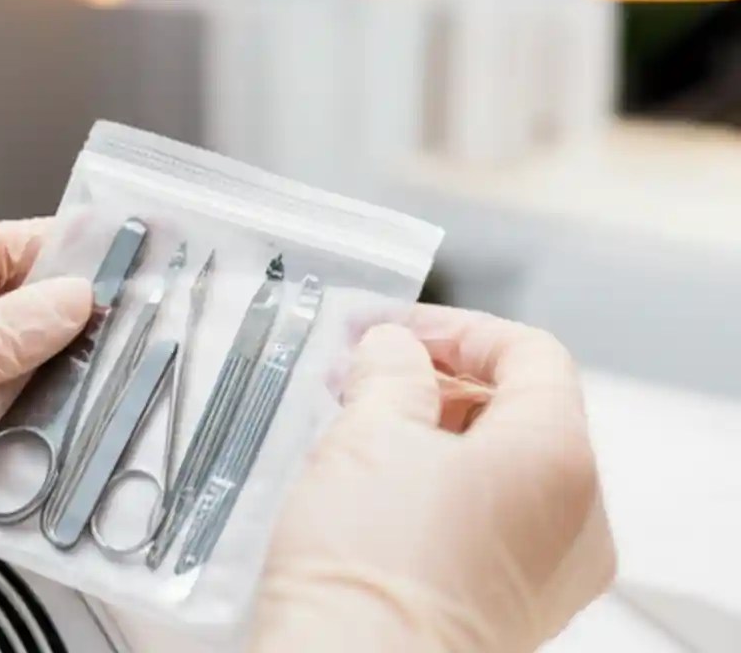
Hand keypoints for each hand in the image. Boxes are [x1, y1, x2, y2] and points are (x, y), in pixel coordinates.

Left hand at [0, 219, 92, 652]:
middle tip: (143, 329)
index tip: (116, 250)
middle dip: (76, 326)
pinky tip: (80, 457)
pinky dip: (45, 455)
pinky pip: (15, 452)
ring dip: (67, 394)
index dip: (54, 246)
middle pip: (23, 322)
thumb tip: (70, 299)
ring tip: (126, 393)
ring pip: (28, 390)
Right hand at [252, 306, 615, 652]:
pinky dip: (443, 489)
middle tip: (362, 373)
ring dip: (432, 433)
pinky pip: (493, 521)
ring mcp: (552, 570)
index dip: (454, 329)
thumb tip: (392, 350)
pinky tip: (377, 487)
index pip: (529, 354)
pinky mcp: (515, 607)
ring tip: (358, 428)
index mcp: (559, 457)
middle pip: (520, 410)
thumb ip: (389, 368)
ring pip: (503, 468)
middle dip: (434, 381)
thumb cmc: (369, 571)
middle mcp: (577, 516)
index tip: (395, 331)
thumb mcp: (367, 432)